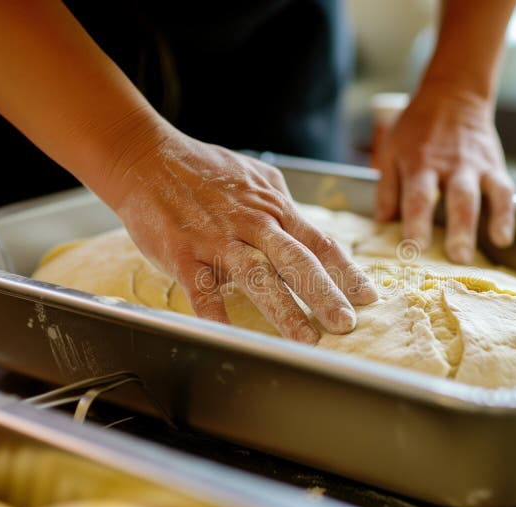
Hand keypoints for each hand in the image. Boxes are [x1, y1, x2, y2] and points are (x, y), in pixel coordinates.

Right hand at [110, 125, 377, 343]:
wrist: (147, 159)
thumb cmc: (203, 170)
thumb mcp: (255, 179)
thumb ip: (280, 208)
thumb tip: (305, 230)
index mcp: (274, 209)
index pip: (319, 243)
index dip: (346, 271)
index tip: (368, 296)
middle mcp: (253, 225)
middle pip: (297, 262)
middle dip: (326, 294)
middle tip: (347, 323)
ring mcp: (219, 240)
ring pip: (258, 277)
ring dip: (284, 310)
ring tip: (306, 339)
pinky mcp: (186, 255)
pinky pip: (204, 290)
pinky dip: (217, 315)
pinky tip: (232, 337)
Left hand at [375, 81, 515, 263]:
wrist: (453, 95)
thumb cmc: (417, 129)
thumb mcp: (392, 151)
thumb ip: (387, 188)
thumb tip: (382, 223)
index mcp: (419, 163)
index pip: (418, 195)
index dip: (416, 222)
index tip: (413, 248)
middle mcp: (449, 165)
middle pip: (456, 198)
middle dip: (458, 229)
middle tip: (457, 258)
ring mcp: (474, 166)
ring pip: (482, 195)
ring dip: (486, 223)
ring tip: (485, 250)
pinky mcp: (494, 167)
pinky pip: (504, 192)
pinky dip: (506, 215)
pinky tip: (503, 238)